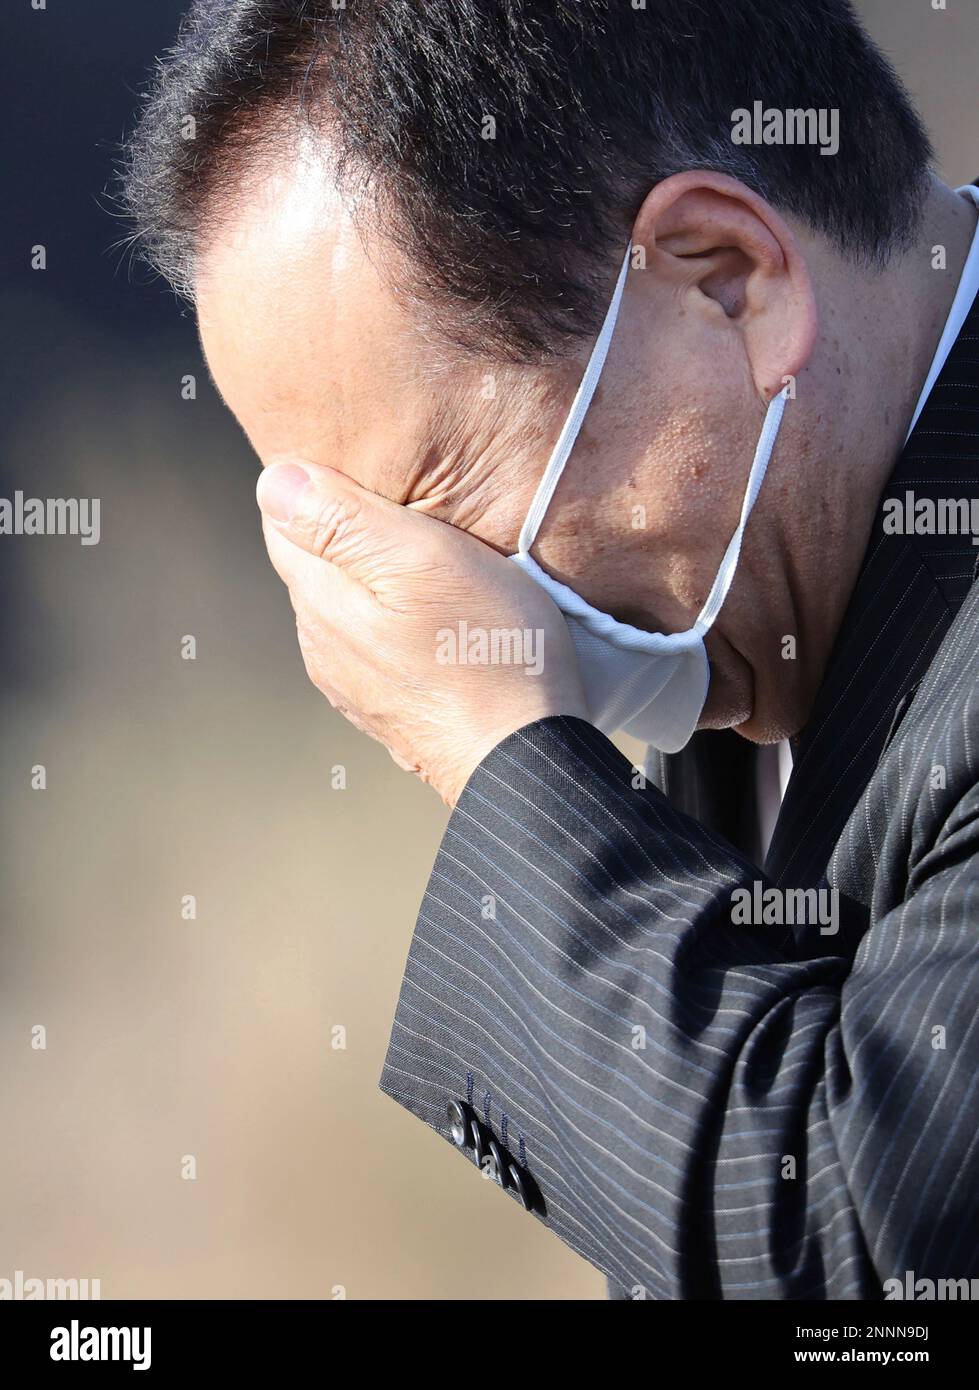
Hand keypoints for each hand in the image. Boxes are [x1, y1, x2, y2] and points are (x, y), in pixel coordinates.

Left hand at [256, 460, 587, 804]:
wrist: (525, 758)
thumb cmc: (486, 650)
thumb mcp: (423, 560)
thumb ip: (342, 519)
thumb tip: (274, 478)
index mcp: (319, 599)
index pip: (284, 518)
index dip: (324, 487)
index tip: (380, 478)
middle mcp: (321, 646)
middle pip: (317, 564)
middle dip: (351, 536)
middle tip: (420, 519)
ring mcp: (352, 687)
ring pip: (349, 609)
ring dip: (380, 584)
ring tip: (439, 574)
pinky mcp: (388, 713)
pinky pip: (379, 650)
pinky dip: (400, 628)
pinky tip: (443, 630)